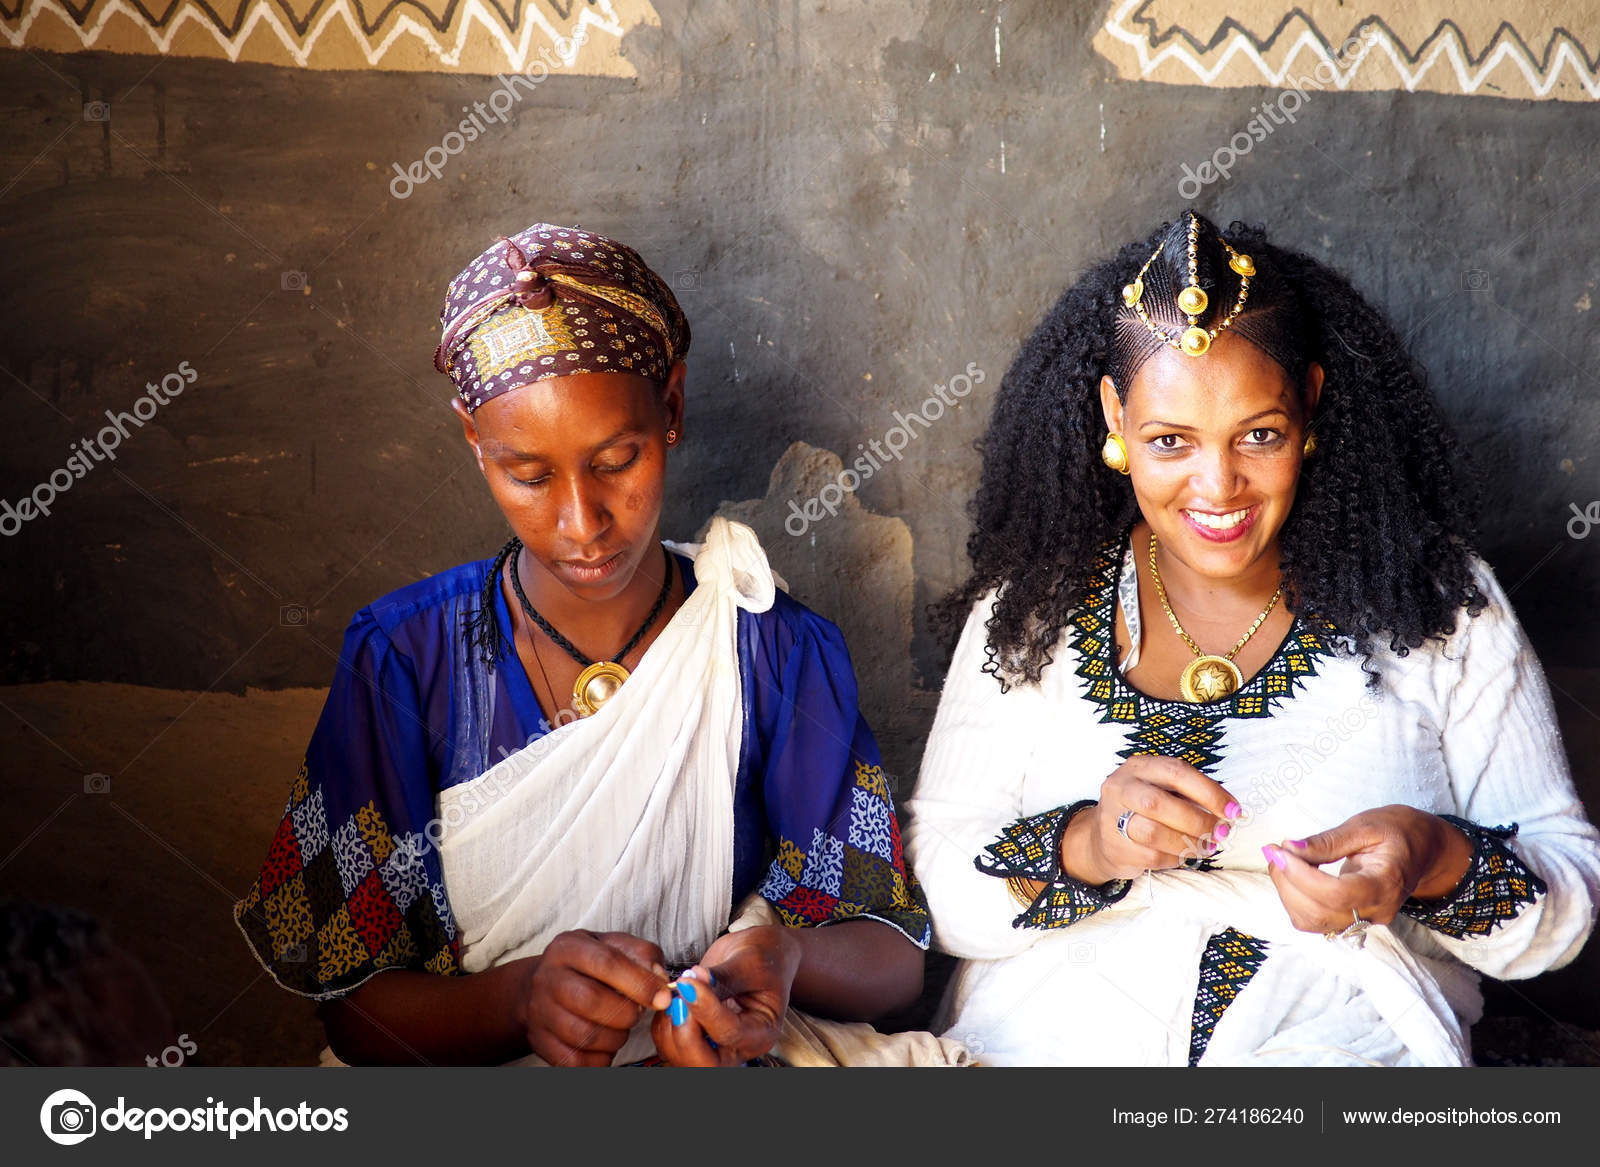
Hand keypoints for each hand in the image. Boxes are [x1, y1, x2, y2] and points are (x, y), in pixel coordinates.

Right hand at [518, 931, 672, 1066]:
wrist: (541, 987)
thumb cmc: (587, 966)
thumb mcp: (612, 946)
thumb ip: (642, 955)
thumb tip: (660, 980)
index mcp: (569, 947)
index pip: (608, 962)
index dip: (640, 983)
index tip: (663, 998)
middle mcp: (548, 977)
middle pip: (593, 1001)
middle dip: (627, 1013)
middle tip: (637, 1013)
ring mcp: (540, 1012)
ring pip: (585, 1035)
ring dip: (616, 1038)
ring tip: (621, 1027)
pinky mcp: (540, 1042)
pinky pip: (576, 1061)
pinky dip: (600, 1058)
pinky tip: (606, 1045)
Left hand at [651, 925, 800, 1066]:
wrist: (760, 953)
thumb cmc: (763, 957)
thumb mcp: (749, 962)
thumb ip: (721, 978)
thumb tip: (690, 986)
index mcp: (761, 1032)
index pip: (729, 1033)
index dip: (705, 1010)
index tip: (689, 983)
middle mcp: (738, 1047)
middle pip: (705, 1064)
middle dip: (685, 1035)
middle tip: (679, 999)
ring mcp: (716, 1046)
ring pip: (683, 1058)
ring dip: (671, 1027)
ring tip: (677, 992)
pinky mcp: (697, 1039)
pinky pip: (671, 1045)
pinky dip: (664, 1024)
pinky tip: (673, 997)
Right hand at [1064, 755, 1238, 882]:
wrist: (1104, 836)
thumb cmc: (1143, 808)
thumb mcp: (1162, 789)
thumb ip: (1190, 794)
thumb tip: (1228, 812)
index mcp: (1139, 767)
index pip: (1176, 772)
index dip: (1208, 792)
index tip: (1232, 810)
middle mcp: (1121, 787)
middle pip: (1159, 803)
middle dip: (1197, 820)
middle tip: (1220, 832)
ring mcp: (1113, 817)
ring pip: (1154, 832)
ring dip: (1188, 842)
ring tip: (1206, 846)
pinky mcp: (1116, 846)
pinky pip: (1152, 856)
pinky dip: (1176, 857)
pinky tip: (1185, 854)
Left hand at [1263, 805, 1473, 933]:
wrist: (1425, 850)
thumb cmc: (1399, 831)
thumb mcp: (1366, 826)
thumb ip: (1328, 841)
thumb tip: (1290, 848)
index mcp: (1386, 884)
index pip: (1337, 894)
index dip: (1302, 876)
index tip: (1281, 851)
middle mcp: (1377, 910)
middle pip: (1320, 912)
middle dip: (1287, 882)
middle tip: (1274, 850)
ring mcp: (1365, 920)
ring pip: (1312, 922)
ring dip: (1287, 892)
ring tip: (1281, 859)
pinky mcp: (1353, 920)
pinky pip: (1315, 920)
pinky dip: (1295, 900)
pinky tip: (1293, 874)